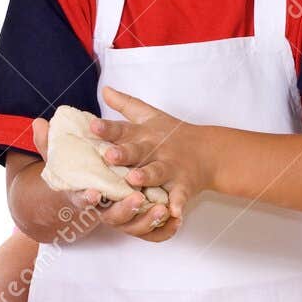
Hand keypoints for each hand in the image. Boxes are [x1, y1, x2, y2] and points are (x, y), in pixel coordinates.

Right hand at [31, 115, 176, 241]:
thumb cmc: (85, 172)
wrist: (97, 195)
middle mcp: (107, 210)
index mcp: (89, 194)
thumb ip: (52, 143)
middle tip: (137, 197)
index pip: (85, 200)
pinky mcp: (143, 223)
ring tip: (162, 209)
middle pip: (114, 216)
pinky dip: (165, 230)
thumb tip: (39, 123)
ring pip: (135, 226)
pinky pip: (154, 233)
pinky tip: (177, 219)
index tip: (94, 193)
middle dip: (125, 208)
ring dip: (148, 220)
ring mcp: (125, 218)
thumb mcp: (69, 156)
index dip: (88, 199)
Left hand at [91, 87, 209, 221]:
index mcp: (143, 134)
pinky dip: (179, 204)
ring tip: (135, 179)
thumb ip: (125, 104)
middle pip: (138, 151)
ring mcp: (171, 167)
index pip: (122, 130)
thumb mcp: (149, 115)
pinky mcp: (184, 184)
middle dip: (124, 154)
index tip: (92, 126)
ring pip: (157, 172)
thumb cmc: (171, 134)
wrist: (209, 151)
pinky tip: (175, 213)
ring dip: (147, 176)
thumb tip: (104, 88)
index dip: (107, 129)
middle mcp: (156, 150)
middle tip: (110, 155)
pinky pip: (180, 195)